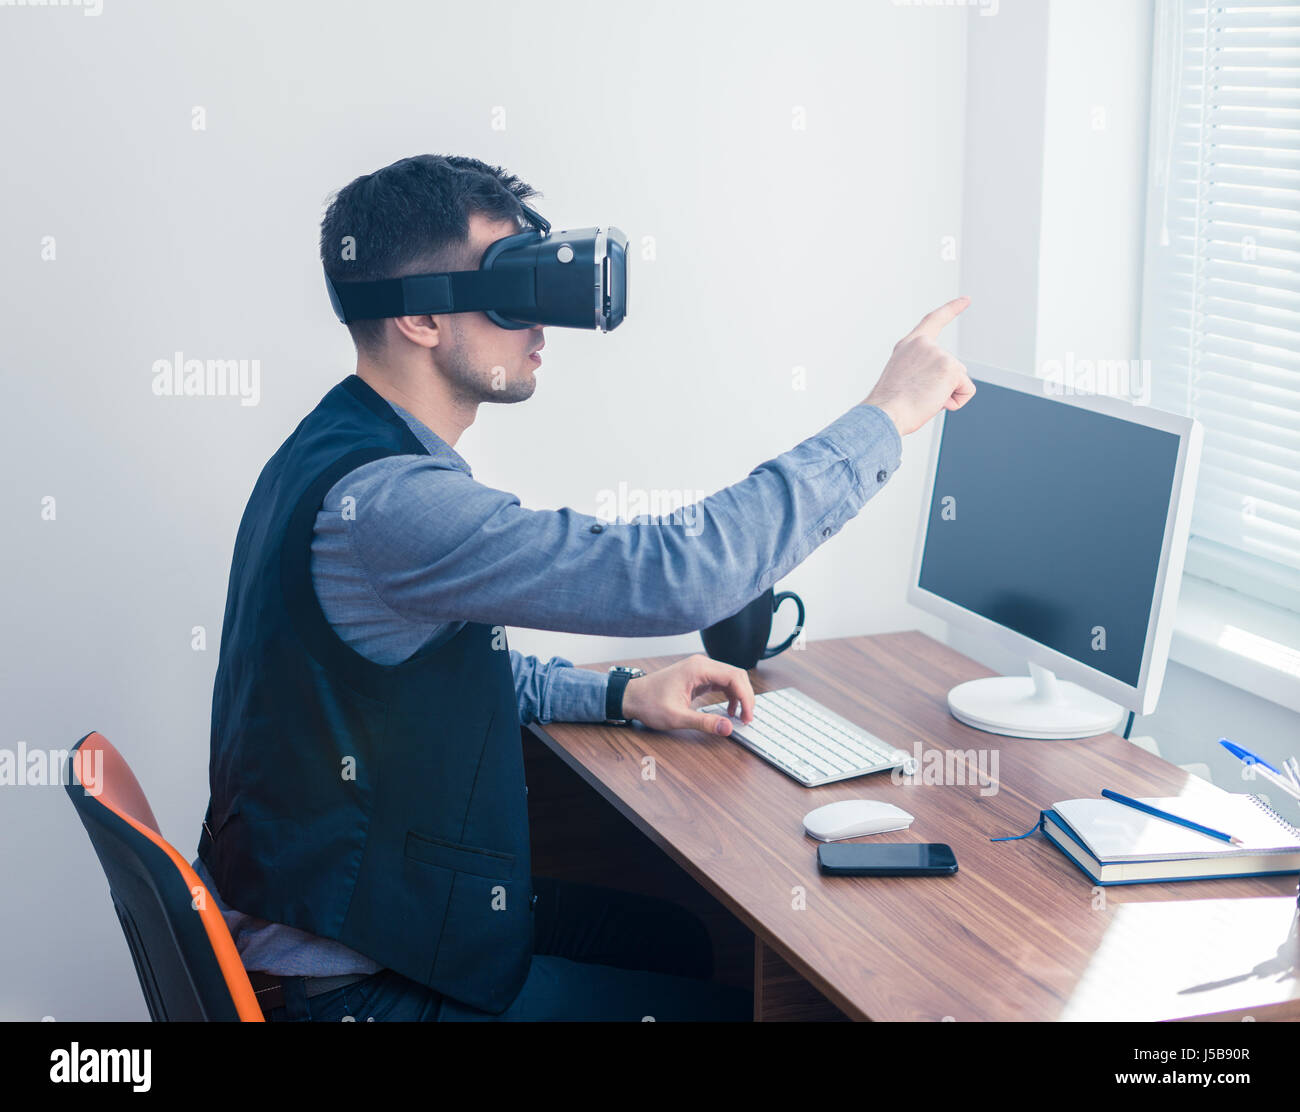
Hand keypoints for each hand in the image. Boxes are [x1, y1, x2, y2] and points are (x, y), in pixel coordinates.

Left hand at [620, 654, 755, 736]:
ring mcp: (700, 669)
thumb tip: (728, 728)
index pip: (734, 677)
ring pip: (731, 678)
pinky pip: (722, 682)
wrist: (632, 697)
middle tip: (748, 718)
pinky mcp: (698, 676)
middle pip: (736, 675)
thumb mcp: (677, 717)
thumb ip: (704, 722)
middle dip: (746, 697)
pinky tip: (729, 710)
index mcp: (698, 669)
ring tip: (740, 716)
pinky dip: (730, 695)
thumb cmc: (649, 703)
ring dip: (739, 696)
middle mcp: (702, 664)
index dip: (746, 697)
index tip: (748, 716)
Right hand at [863, 296, 975, 435]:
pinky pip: (966, 390)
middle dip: (942, 385)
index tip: (967, 300)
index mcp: (908, 345)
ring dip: (946, 395)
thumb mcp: (904, 379)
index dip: (952, 309)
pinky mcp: (951, 367)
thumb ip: (924, 371)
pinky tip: (935, 401)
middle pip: (951, 365)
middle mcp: (923, 344)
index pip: (934, 321)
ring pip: (958, 379)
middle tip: (917, 395)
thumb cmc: (890, 406)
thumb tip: (948, 384)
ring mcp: (938, 353)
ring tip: (922, 399)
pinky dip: (956, 402)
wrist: (885, 413)